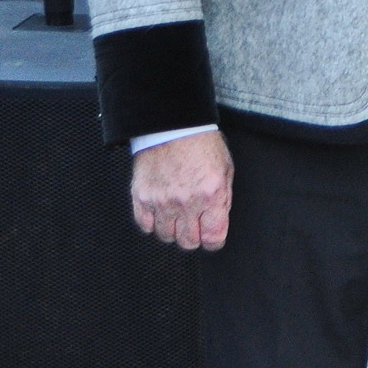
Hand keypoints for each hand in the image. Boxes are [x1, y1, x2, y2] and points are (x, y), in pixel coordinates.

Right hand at [131, 131, 233, 249]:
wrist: (172, 126)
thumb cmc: (201, 144)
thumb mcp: (226, 169)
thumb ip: (223, 198)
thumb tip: (218, 219)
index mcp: (211, 195)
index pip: (213, 237)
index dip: (214, 241)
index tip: (213, 237)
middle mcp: (186, 202)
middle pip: (188, 241)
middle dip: (194, 237)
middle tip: (195, 226)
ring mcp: (161, 201)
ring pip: (166, 236)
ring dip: (173, 230)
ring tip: (177, 216)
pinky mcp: (142, 197)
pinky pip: (145, 225)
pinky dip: (153, 223)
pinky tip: (161, 212)